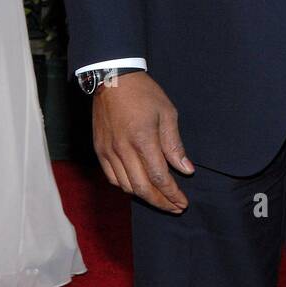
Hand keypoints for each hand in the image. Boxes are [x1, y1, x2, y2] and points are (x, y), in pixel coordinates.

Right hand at [93, 71, 193, 211]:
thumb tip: (186, 170)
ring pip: (126, 186)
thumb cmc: (144, 93)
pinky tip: (138, 187)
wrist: (112, 79)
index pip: (159, 177)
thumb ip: (174, 145)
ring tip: (160, 199)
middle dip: (161, 202)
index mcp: (143, 140)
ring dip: (144, 197)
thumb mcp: (167, 113)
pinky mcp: (99, 150)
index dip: (172, 194)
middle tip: (175, 207)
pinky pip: (112, 177)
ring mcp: (108, 151)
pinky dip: (126, 187)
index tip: (182, 202)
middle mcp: (123, 149)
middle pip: (142, 188)